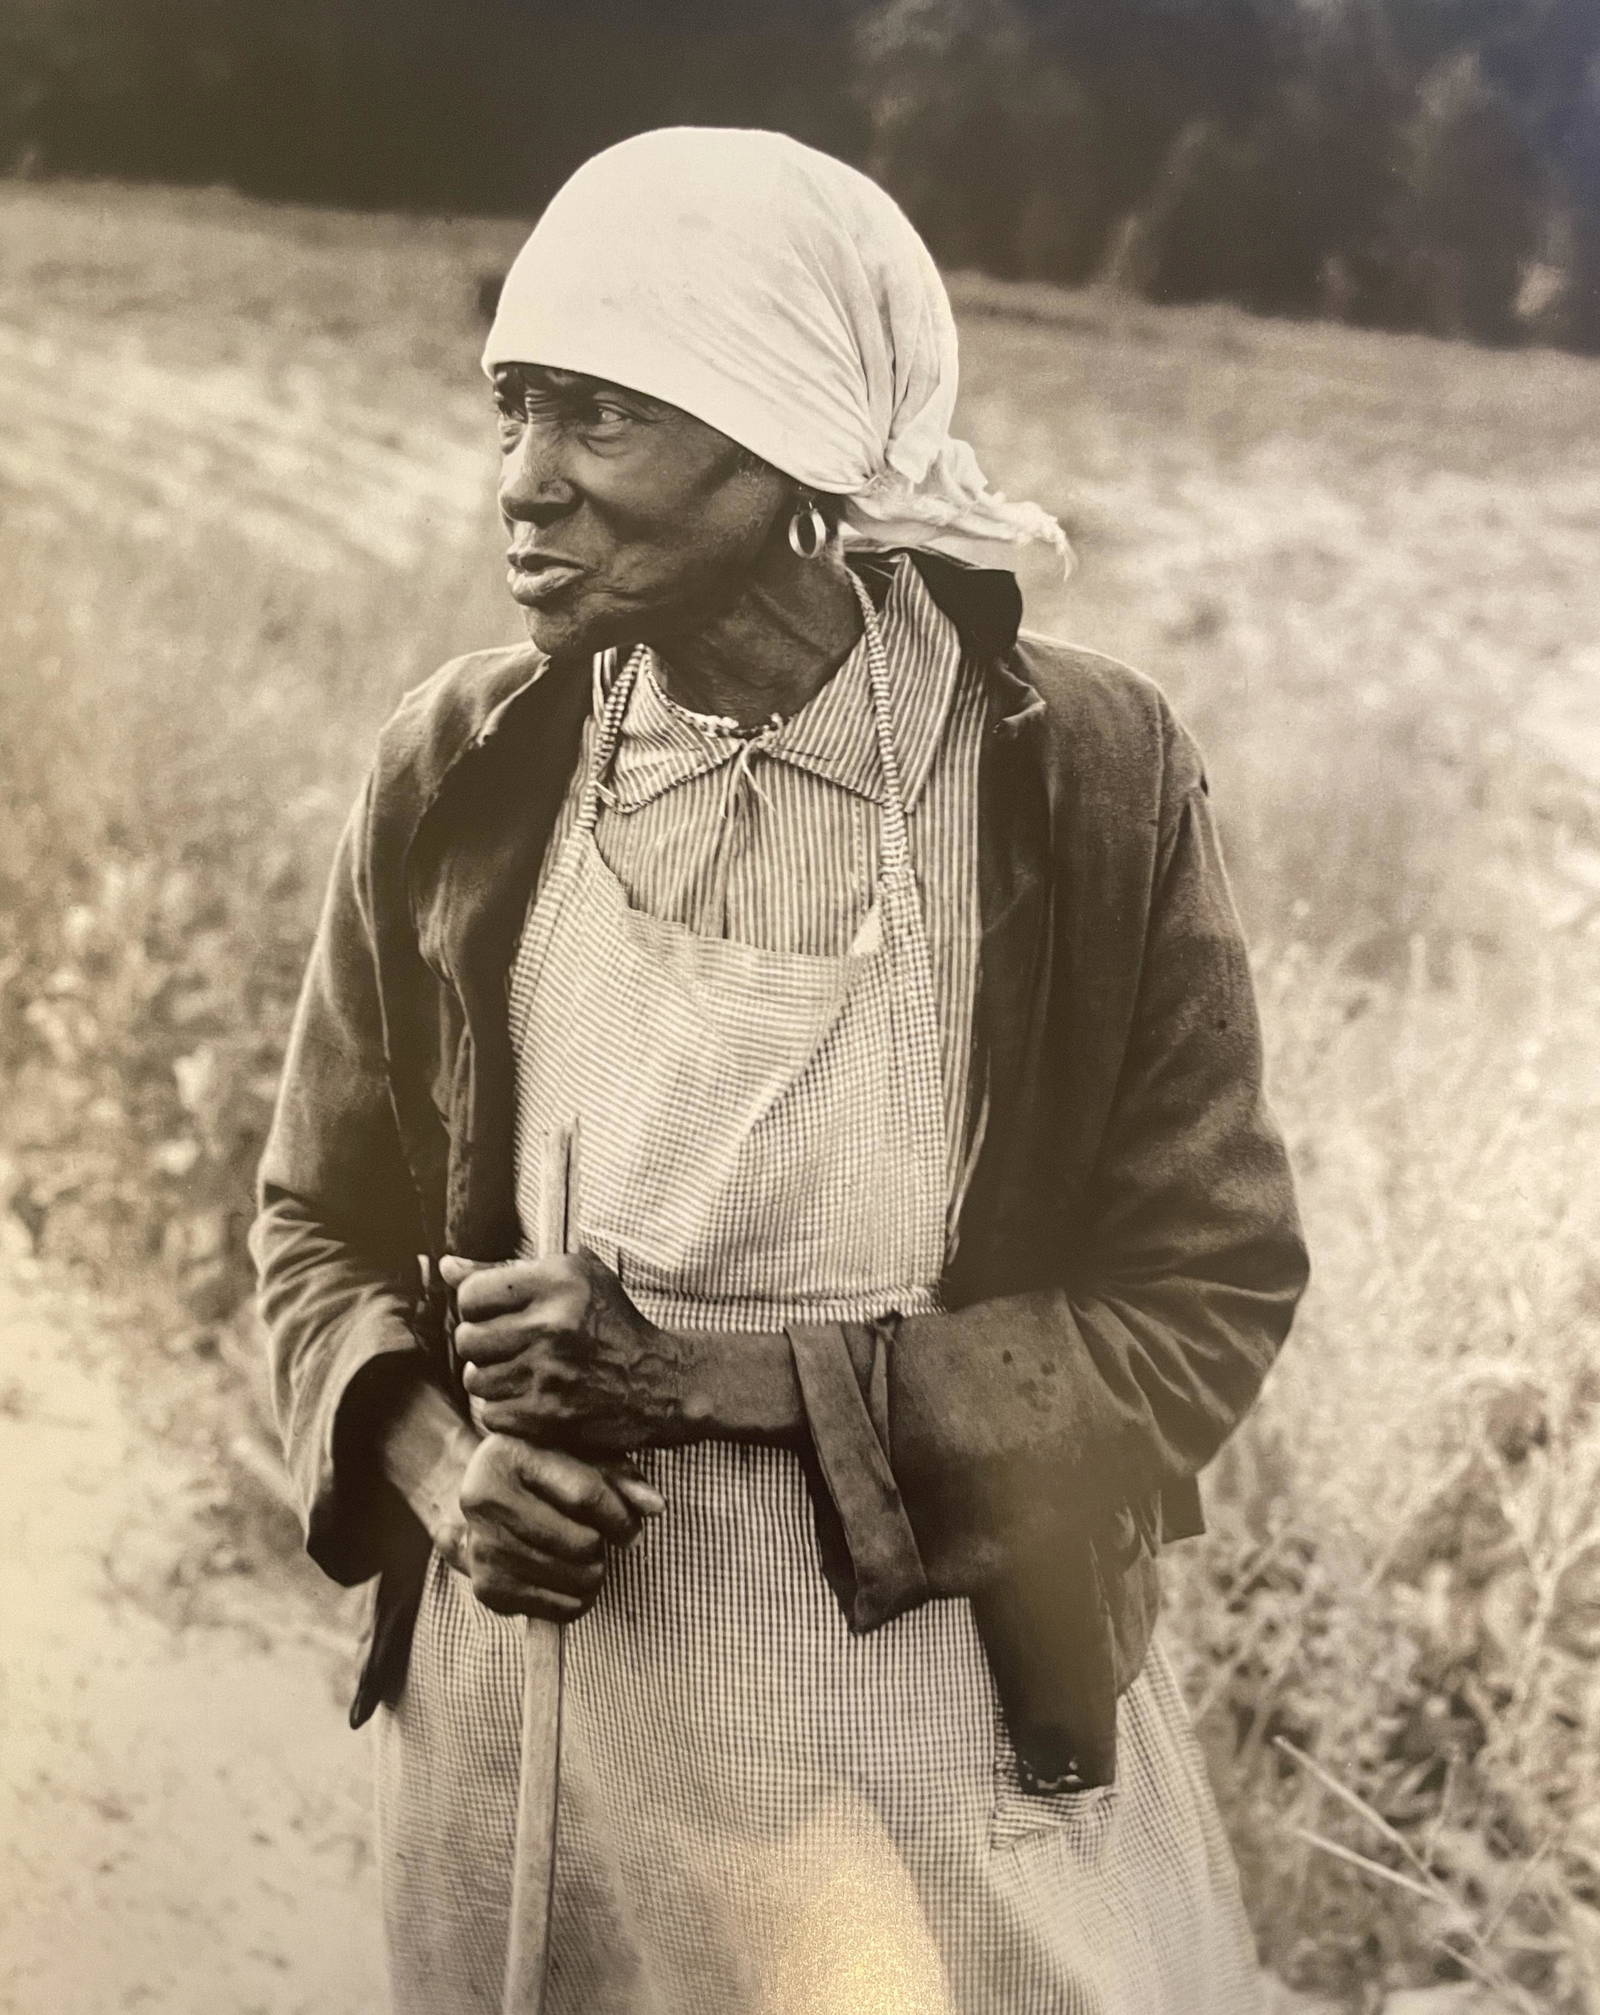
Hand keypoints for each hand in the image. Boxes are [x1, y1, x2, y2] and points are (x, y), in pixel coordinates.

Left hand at [443, 1251, 700, 1454]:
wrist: (657, 1381)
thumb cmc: (610, 1323)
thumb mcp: (571, 1279)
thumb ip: (503, 1272)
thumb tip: (447, 1267)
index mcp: (558, 1281)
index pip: (470, 1294)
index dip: (475, 1306)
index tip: (495, 1314)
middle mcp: (553, 1324)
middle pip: (467, 1339)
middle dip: (481, 1345)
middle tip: (506, 1347)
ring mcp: (549, 1372)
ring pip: (475, 1380)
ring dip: (492, 1379)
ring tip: (519, 1373)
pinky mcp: (548, 1415)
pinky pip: (491, 1414)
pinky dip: (504, 1410)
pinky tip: (529, 1398)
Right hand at [453, 1434, 662, 1621]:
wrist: (487, 1504)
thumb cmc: (545, 1473)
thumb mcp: (580, 1457)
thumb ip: (621, 1477)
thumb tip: (657, 1505)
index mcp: (506, 1453)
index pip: (586, 1495)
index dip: (621, 1516)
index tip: (630, 1526)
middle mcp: (482, 1499)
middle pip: (582, 1543)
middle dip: (603, 1544)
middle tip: (594, 1536)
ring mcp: (481, 1547)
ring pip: (577, 1578)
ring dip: (593, 1571)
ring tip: (581, 1554)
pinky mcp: (488, 1589)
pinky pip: (563, 1609)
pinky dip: (578, 1598)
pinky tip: (567, 1575)